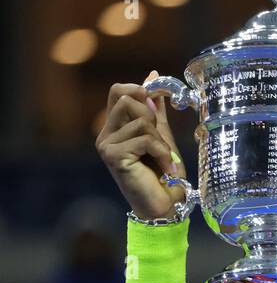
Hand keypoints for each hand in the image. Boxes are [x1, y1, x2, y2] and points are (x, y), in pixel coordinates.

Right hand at [96, 69, 187, 219]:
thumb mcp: (161, 135)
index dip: (140, 89)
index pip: (118, 91)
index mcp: (114, 128)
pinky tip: (165, 169)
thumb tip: (153, 75)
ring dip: (160, 141)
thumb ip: (155, 109)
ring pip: (140, 120)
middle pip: (128, 99)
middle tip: (161, 143)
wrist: (165, 207)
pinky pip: (144, 138)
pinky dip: (162, 153)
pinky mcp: (113, 156)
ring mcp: (106, 146)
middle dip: (152, 118)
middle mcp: (105, 135)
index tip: (159, 100)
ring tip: (165, 161)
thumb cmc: (163, 176)